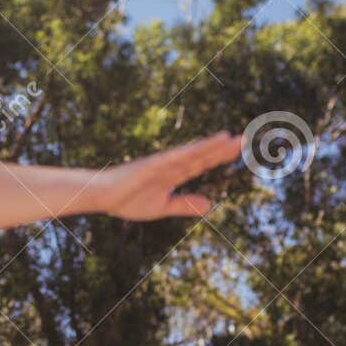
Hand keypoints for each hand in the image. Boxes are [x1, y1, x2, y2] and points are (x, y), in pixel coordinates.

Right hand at [92, 133, 241, 219]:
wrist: (102, 197)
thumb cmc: (128, 200)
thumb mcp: (163, 206)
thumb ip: (186, 204)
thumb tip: (211, 205)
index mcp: (174, 174)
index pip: (202, 163)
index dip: (220, 156)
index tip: (238, 148)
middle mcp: (170, 165)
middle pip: (200, 155)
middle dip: (221, 148)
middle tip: (243, 139)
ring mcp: (160, 164)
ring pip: (189, 154)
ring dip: (207, 147)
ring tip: (227, 138)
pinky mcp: (149, 166)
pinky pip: (170, 160)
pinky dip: (185, 154)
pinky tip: (199, 149)